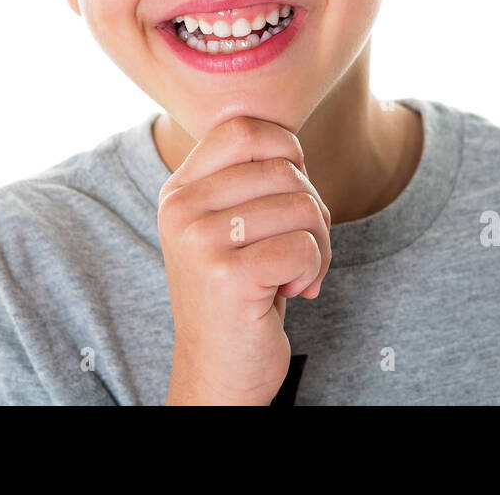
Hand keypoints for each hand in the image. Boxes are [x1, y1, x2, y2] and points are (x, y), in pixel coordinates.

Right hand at [158, 116, 331, 404]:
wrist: (218, 371)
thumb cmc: (239, 291)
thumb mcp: (230, 225)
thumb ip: (248, 180)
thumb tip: (294, 144)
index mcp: (180, 189)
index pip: (245, 128)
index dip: (287, 153)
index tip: (290, 195)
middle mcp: (181, 208)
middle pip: (285, 170)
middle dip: (314, 209)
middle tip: (302, 247)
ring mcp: (199, 241)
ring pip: (302, 207)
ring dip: (319, 245)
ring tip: (297, 273)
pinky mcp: (227, 276)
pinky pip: (304, 247)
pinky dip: (314, 271)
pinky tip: (294, 292)